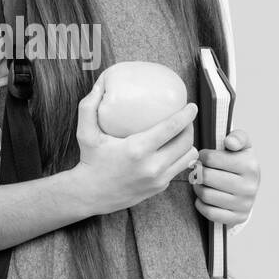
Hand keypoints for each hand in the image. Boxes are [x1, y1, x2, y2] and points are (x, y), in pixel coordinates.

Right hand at [73, 80, 199, 216]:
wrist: (90, 194)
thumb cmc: (89, 160)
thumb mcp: (86, 133)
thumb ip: (89, 106)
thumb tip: (99, 84)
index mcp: (137, 149)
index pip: (172, 127)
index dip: (187, 115)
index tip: (192, 106)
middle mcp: (152, 166)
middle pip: (186, 142)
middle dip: (190, 127)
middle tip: (185, 119)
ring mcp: (158, 179)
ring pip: (188, 157)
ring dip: (188, 144)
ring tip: (180, 135)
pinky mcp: (159, 187)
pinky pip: (178, 169)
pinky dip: (178, 158)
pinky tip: (171, 150)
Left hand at [190, 128, 258, 228]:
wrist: (249, 190)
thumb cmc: (240, 163)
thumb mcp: (243, 147)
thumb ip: (238, 137)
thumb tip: (229, 142)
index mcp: (250, 165)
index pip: (211, 158)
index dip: (202, 156)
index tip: (204, 157)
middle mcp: (249, 186)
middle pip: (206, 177)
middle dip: (198, 172)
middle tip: (199, 170)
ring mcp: (244, 204)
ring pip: (205, 195)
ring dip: (198, 188)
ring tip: (201, 182)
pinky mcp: (237, 218)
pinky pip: (209, 212)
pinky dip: (201, 204)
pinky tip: (204, 197)